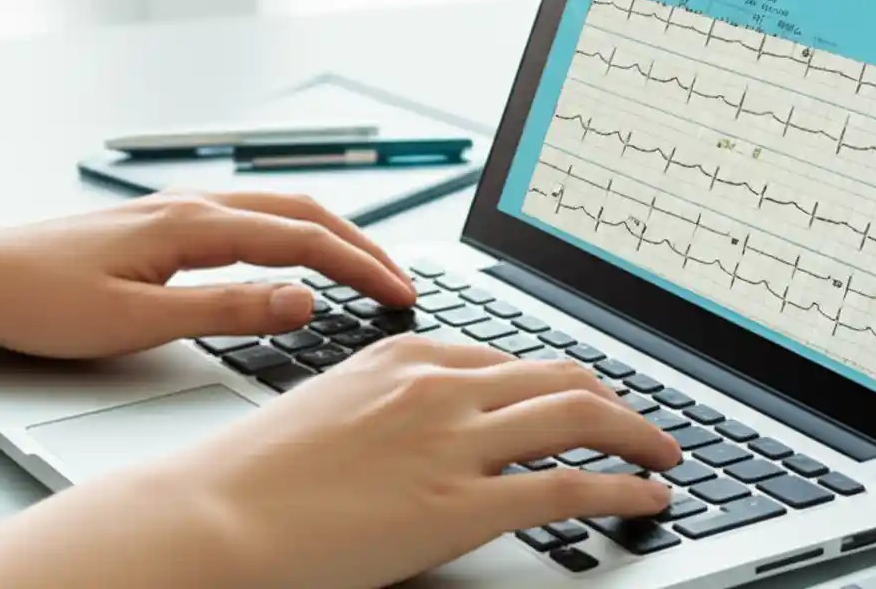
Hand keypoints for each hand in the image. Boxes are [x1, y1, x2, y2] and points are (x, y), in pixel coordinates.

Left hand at [0, 192, 414, 357]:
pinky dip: (294, 231)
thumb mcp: (139, 321)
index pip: (303, 239)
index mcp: (195, 225)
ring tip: (366, 266)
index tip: (400, 294)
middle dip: (361, 244)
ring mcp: (178, 209)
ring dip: (331, 233)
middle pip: (302, 211)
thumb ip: (228, 310)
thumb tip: (305, 300)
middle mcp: (193, 206)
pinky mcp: (164, 223)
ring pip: (278, 208)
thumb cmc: (40, 300)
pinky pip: (251, 217)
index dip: (360, 267)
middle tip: (401, 280)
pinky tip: (295, 253)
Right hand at [173, 336, 681, 588]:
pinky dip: (622, 486)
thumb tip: (422, 427)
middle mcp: (440, 386)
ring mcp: (455, 442)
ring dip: (637, 434)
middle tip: (638, 421)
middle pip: (560, 375)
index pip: (509, 359)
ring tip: (663, 452)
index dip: (558, 380)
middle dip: (613, 398)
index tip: (581, 396)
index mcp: (405, 358)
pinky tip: (647, 494)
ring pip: (581, 417)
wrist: (211, 518)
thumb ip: (386, 406)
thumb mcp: (327, 411)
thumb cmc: (252, 475)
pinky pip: (569, 486)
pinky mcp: (462, 504)